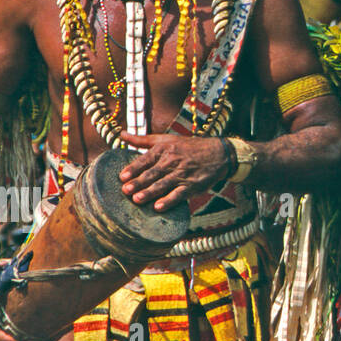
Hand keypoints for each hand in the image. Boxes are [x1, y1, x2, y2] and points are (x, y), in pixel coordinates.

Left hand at [118, 131, 232, 210]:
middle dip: (139, 182)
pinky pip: (178, 194)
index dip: (134, 168)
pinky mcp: (192, 185)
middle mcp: (173, 161)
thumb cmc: (188, 147)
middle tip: (125, 190)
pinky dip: (169, 201)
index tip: (122, 176)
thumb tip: (121, 134)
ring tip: (137, 199)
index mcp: (164, 149)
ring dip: (150, 192)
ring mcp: (182, 174)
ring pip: (163, 184)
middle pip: (153, 173)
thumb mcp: (166, 140)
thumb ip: (142, 140)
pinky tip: (158, 207)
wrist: (218, 154)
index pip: (146, 160)